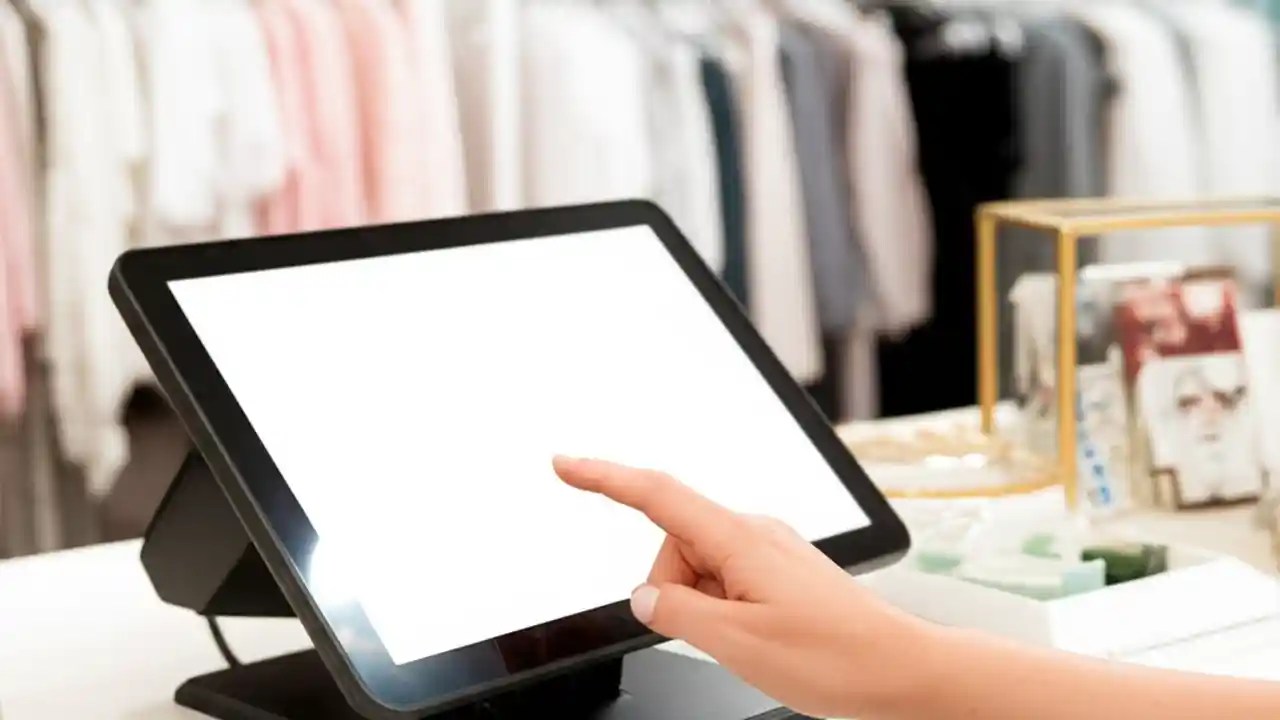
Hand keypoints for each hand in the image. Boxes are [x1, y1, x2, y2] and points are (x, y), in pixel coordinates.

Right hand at [551, 456, 933, 718]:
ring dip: (704, 606)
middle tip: (715, 634)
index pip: (657, 495)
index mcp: (740, 539)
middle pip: (675, 544)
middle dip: (674, 590)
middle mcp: (755, 532)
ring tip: (749, 640)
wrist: (901, 670)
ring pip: (700, 568)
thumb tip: (646, 597)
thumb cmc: (836, 657)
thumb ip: (678, 614)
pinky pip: (727, 579)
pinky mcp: (780, 569)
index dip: (604, 477)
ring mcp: (770, 549)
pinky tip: (759, 636)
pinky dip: (724, 608)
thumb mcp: (739, 645)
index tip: (566, 465)